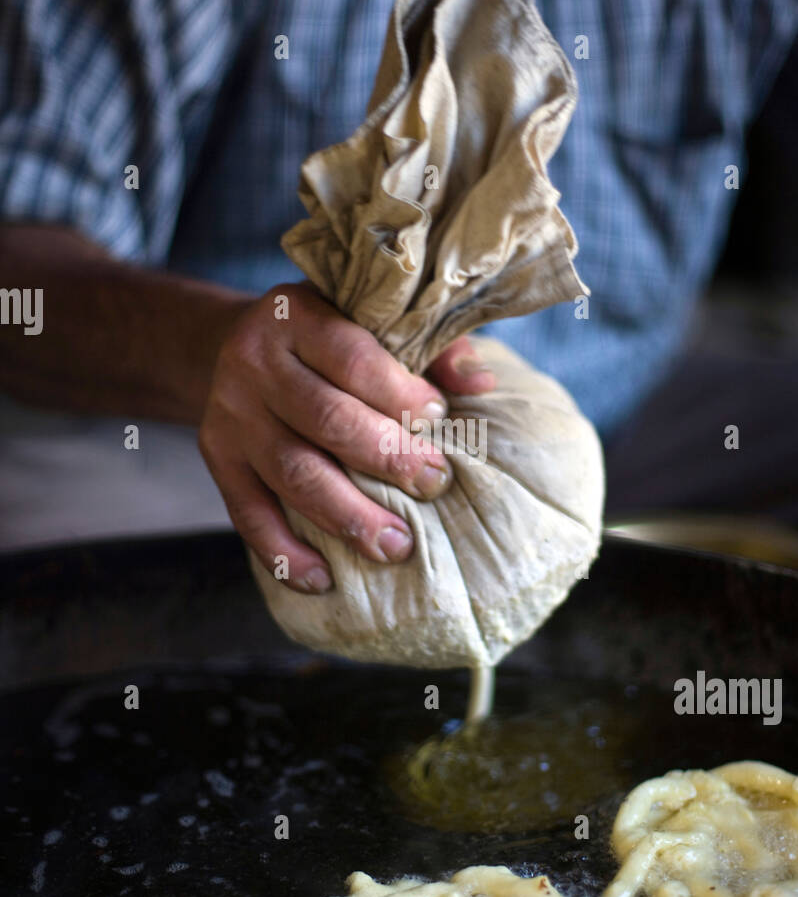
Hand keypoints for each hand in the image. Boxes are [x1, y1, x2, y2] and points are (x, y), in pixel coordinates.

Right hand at [198, 282, 494, 593]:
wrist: (230, 343)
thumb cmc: (325, 337)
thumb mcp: (367, 319)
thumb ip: (427, 346)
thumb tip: (481, 383)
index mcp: (296, 317)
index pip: (352, 359)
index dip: (400, 393)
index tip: (440, 419)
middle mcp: (254, 364)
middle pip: (326, 419)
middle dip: (387, 458)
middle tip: (433, 486)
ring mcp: (231, 415)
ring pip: (293, 473)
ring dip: (347, 516)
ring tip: (394, 546)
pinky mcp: (217, 459)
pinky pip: (248, 514)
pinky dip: (283, 552)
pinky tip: (322, 579)